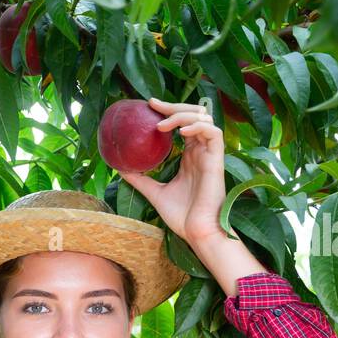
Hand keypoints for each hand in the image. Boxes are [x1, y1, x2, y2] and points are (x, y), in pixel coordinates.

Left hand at [120, 96, 227, 250]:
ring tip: (161, 125)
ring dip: (182, 115)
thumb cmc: (181, 216)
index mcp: (189, 155)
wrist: (196, 232)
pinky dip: (197, 126)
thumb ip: (140, 179)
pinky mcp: (217, 160)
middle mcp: (200, 151)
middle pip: (193, 115)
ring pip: (204, 119)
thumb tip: (120, 168)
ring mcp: (209, 154)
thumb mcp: (154, 192)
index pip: (182, 124)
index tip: (149, 105)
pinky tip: (181, 131)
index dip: (168, 111)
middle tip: (152, 104)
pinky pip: (213, 133)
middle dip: (174, 106)